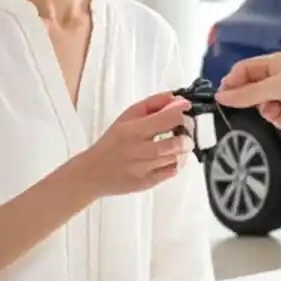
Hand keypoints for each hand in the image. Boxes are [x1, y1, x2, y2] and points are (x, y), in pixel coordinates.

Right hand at [69, 91, 193, 197]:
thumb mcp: (126, 118)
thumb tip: (173, 98)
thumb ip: (151, 105)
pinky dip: (177, 162)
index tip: (186, 106)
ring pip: (176, 157)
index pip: (165, 119)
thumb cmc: (111, 143)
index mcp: (133, 131)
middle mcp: (139, 151)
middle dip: (187, 132)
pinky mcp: (147, 183)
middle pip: (176, 142)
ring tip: (179, 141)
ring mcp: (144, 169)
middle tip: (186, 127)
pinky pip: (172, 171)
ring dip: (183, 148)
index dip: (180, 111)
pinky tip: (171, 156)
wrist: (93, 172)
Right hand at [214, 51, 280, 136]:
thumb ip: (247, 93)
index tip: (223, 98)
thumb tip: (222, 96)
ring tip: (278, 112)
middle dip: (252, 100)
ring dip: (269, 112)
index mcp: (277, 62)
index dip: (233, 82)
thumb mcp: (276, 86)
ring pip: (265, 106)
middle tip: (254, 107)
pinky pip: (279, 117)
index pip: (245, 69)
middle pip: (253, 89)